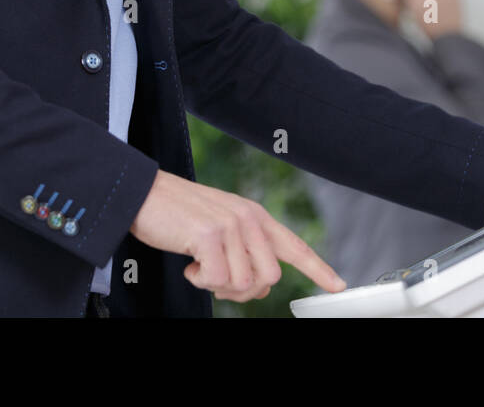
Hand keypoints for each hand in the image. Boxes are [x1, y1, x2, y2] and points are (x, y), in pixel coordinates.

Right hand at [130, 169, 346, 301]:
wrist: (145, 195)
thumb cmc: (180, 216)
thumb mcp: (221, 227)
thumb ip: (245, 249)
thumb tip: (259, 283)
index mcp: (255, 216)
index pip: (294, 246)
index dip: (317, 268)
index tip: (338, 284)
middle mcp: (248, 218)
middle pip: (269, 276)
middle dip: (244, 290)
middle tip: (218, 279)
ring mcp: (230, 226)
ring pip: (243, 282)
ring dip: (218, 285)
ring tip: (200, 265)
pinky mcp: (209, 236)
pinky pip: (216, 281)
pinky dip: (200, 281)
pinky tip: (190, 264)